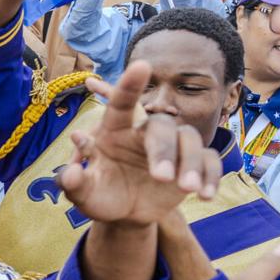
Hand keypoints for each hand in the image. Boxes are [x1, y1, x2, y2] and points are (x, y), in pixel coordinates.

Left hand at [56, 62, 220, 227]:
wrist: (127, 215)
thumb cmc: (102, 197)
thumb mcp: (85, 195)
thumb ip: (74, 184)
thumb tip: (69, 173)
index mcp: (115, 130)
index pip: (120, 104)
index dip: (130, 85)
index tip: (141, 65)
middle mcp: (145, 132)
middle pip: (161, 126)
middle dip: (164, 150)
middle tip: (161, 177)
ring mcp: (172, 146)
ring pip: (190, 139)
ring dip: (192, 163)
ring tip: (187, 189)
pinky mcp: (192, 163)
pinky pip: (209, 161)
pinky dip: (210, 176)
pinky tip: (204, 196)